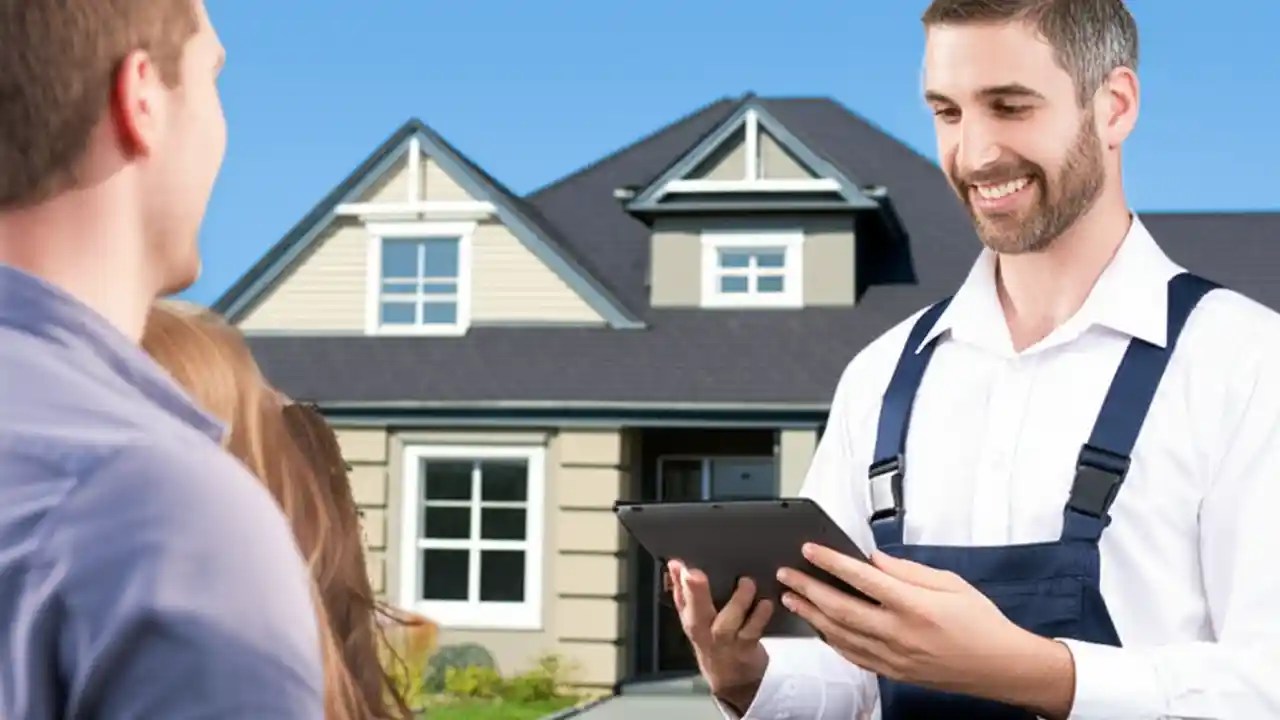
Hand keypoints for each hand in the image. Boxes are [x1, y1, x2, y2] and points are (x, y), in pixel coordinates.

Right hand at [668, 559, 773, 711]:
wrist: (730, 680)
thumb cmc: (711, 641)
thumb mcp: (694, 621)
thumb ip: (685, 592)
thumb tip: (675, 564)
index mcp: (691, 621)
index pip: (681, 600)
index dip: (680, 583)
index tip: (679, 564)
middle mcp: (705, 631)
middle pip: (696, 612)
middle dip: (695, 592)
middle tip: (694, 574)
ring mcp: (726, 641)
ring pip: (728, 621)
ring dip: (737, 600)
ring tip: (746, 582)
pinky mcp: (747, 647)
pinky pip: (753, 630)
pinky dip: (760, 615)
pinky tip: (766, 602)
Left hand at [776, 545, 1074, 717]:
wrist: (1001, 667)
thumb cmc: (980, 622)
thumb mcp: (950, 583)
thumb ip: (907, 570)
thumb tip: (873, 559)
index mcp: (913, 605)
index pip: (861, 579)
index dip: (830, 562)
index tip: (808, 549)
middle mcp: (899, 633)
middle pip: (840, 608)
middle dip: (807, 589)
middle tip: (785, 575)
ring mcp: (894, 657)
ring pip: (840, 635)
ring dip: (811, 616)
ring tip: (791, 599)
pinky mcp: (894, 673)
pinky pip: (853, 656)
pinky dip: (831, 641)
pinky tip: (819, 628)